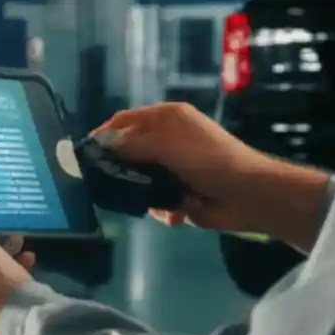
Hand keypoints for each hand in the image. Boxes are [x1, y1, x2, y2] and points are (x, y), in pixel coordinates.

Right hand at [94, 103, 329, 248]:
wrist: (249, 195)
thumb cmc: (209, 161)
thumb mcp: (167, 145)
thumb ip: (132, 143)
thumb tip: (101, 142)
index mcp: (167, 119)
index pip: (125, 121)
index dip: (104, 135)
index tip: (85, 155)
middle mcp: (168, 140)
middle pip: (128, 153)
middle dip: (120, 170)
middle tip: (106, 186)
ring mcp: (174, 168)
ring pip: (139, 181)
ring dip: (143, 194)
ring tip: (152, 203)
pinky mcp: (180, 194)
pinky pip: (156, 201)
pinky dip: (162, 209)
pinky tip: (175, 215)